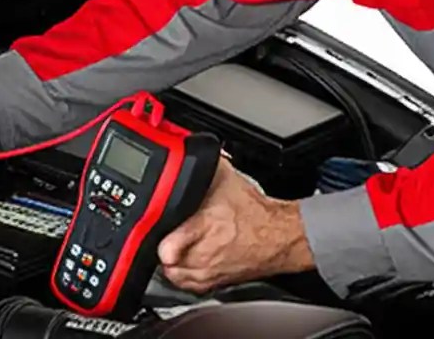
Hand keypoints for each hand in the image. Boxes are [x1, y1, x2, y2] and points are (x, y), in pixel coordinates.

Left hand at [157, 158, 314, 293]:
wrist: (278, 237)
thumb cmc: (255, 212)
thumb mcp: (226, 178)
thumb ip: (204, 165)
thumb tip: (187, 149)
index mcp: (205, 226)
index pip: (169, 246)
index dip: (158, 238)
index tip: (155, 228)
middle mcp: (204, 254)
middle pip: (165, 258)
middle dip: (160, 242)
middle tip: (165, 229)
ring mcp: (207, 271)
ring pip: (172, 274)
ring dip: (169, 260)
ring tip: (173, 243)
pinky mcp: (212, 284)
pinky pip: (185, 284)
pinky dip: (181, 274)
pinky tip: (183, 259)